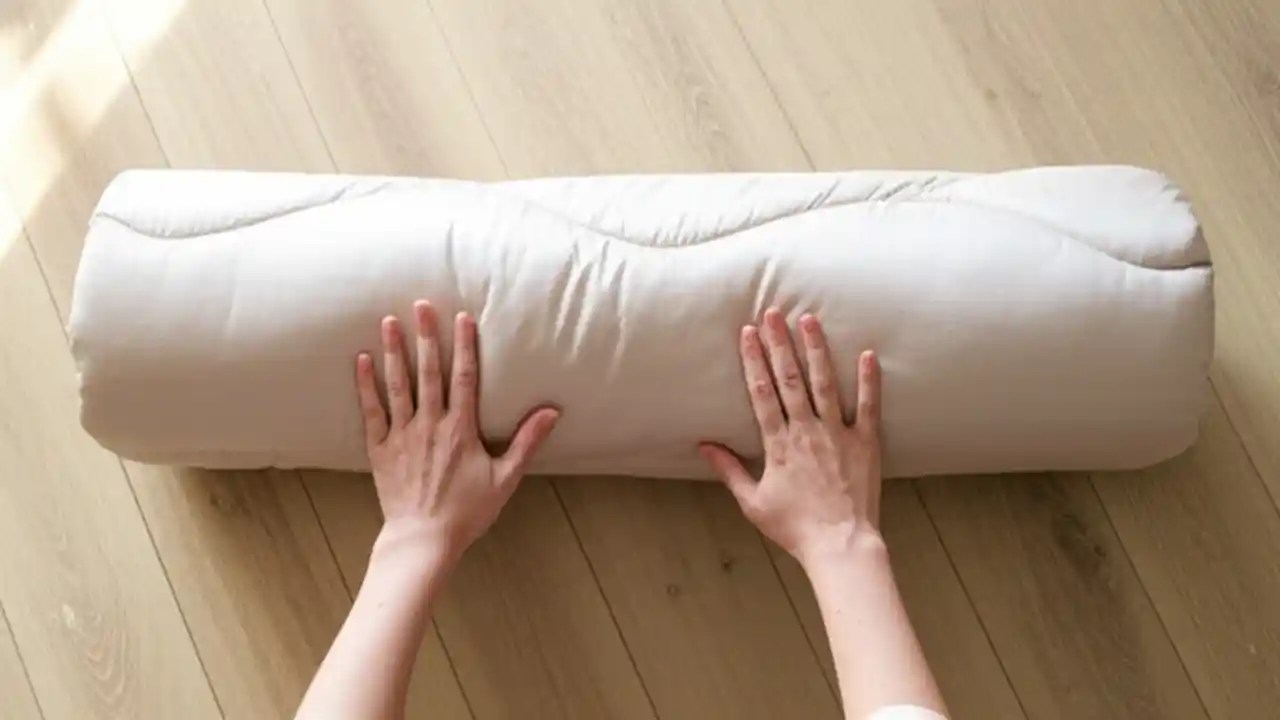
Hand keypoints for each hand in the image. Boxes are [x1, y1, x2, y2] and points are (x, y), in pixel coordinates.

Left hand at [355, 300, 560, 563]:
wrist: (423, 540)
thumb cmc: (468, 512)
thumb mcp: (505, 479)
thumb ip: (527, 442)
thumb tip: (552, 413)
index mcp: (460, 429)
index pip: (464, 377)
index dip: (464, 345)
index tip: (462, 317)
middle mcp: (430, 425)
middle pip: (428, 372)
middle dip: (425, 336)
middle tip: (421, 304)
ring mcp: (402, 435)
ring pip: (397, 385)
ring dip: (394, 351)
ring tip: (390, 321)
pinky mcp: (380, 449)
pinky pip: (372, 411)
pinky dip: (366, 385)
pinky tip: (362, 360)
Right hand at [699, 308, 883, 566]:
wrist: (840, 545)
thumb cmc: (794, 528)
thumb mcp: (752, 502)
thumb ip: (729, 470)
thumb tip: (704, 446)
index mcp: (778, 444)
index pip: (762, 393)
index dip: (754, 360)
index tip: (747, 333)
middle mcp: (806, 432)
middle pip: (790, 380)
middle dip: (780, 344)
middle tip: (773, 313)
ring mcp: (837, 435)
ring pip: (825, 384)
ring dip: (816, 350)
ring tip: (809, 320)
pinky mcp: (866, 443)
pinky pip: (868, 406)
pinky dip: (868, 380)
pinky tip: (867, 353)